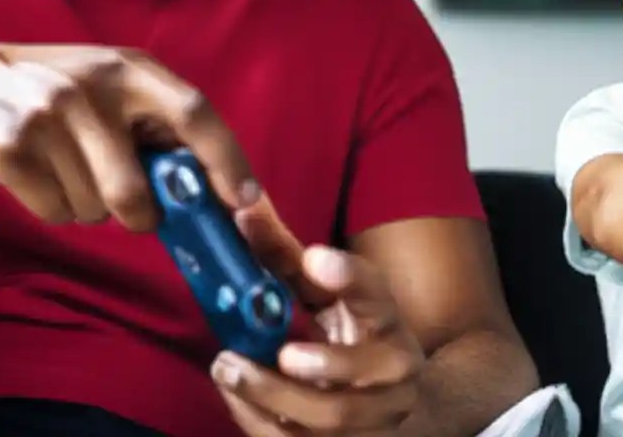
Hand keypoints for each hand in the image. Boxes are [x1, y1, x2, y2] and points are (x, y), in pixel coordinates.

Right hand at [0, 43, 289, 240]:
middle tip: (123, 201)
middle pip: (137, 192)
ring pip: (95, 209)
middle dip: (136, 214)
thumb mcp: (114, 85)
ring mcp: (49, 115)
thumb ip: (159, 125)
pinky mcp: (9, 147)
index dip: (227, 161)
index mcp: (132, 70)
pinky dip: (53, 208)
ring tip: (68, 169)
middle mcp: (94, 88)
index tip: (247, 201)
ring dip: (89, 207)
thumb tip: (217, 191)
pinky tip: (39, 174)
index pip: (195, 114)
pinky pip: (54, 212)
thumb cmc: (60, 91)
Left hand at [210, 242, 423, 435]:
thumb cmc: (344, 335)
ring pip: (333, 418)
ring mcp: (378, 416)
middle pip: (361, 369)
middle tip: (271, 351)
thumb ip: (282, 254)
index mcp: (387, 319)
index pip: (378, 292)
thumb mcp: (321, 294)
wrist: (386, 400)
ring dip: (274, 397)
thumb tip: (241, 208)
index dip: (349, 276)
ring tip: (228, 370)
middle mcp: (394, 368)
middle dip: (318, 361)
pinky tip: (235, 399)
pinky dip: (262, 424)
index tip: (315, 257)